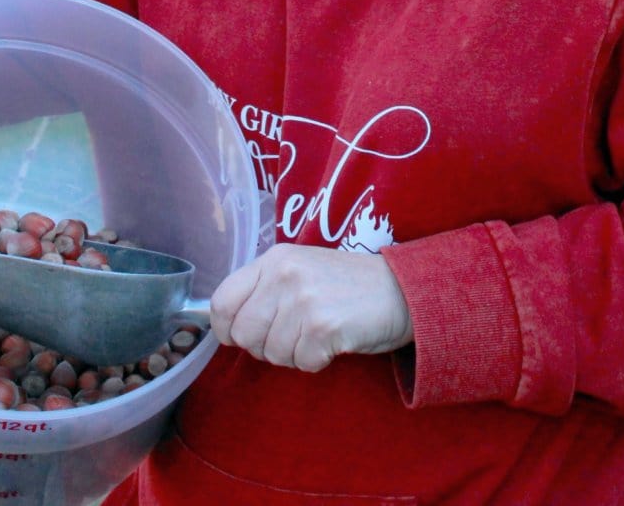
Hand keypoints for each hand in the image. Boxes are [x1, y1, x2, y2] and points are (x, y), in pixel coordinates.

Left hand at [209, 244, 412, 371]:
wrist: (402, 291)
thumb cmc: (348, 287)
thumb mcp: (300, 272)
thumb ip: (265, 291)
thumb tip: (230, 327)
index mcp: (273, 260)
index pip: (222, 301)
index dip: (226, 328)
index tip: (241, 337)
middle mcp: (284, 275)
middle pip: (244, 334)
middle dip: (264, 347)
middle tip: (293, 337)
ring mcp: (303, 300)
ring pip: (271, 353)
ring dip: (294, 354)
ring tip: (318, 335)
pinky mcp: (322, 326)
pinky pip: (301, 363)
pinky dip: (316, 361)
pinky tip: (333, 342)